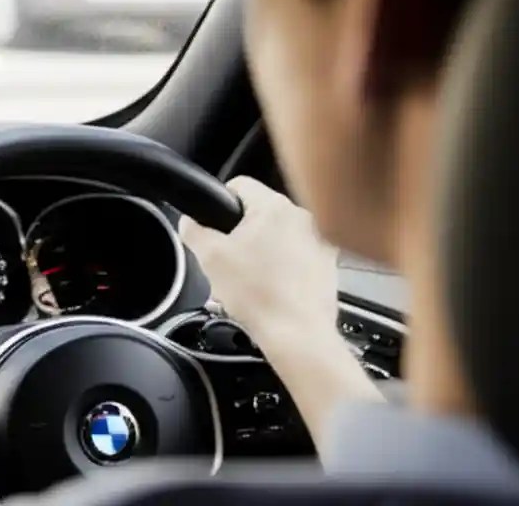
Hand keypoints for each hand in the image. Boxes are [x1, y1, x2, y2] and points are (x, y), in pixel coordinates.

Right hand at [179, 177, 339, 349]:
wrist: (297, 334)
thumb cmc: (255, 293)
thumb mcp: (210, 258)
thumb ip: (194, 231)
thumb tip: (189, 221)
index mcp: (274, 206)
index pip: (240, 185)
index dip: (220, 203)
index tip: (214, 229)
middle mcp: (303, 215)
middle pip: (260, 213)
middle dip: (241, 233)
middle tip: (228, 261)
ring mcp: (322, 239)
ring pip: (279, 236)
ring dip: (263, 250)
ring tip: (249, 280)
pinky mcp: (330, 264)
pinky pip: (298, 255)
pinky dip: (284, 266)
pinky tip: (272, 288)